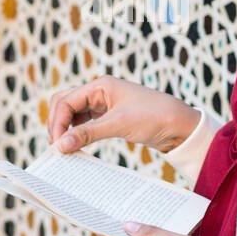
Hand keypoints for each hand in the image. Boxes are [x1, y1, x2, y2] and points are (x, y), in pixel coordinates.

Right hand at [46, 75, 200, 154]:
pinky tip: (77, 147)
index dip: (58, 123)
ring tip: (64, 150)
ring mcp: (104, 104)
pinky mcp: (110, 117)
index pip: (66, 101)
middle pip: (65, 104)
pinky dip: (78, 134)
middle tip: (56, 147)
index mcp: (100, 85)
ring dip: (66, 129)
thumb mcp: (118, 125)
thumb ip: (87, 134)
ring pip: (74, 114)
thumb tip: (60, 146)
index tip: (57, 145)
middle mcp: (100, 92)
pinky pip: (86, 123)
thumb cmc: (154, 116)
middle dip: (57, 123)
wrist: (181, 125)